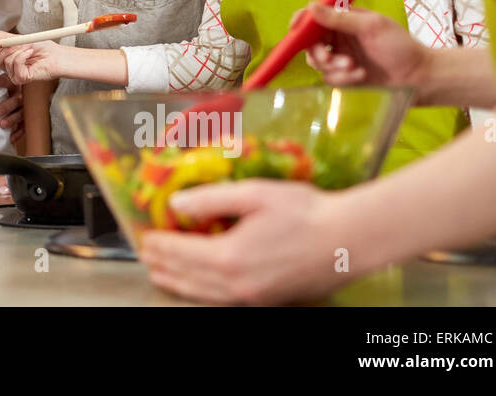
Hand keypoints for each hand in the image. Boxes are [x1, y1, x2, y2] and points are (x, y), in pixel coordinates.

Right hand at [0, 31, 64, 84]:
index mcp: (8, 57)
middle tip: (19, 42)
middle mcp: (10, 67)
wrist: (58, 56)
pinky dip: (22, 56)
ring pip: (6, 60)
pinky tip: (30, 53)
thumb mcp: (20, 39)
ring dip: (19, 50)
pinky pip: (15, 64)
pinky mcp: (21, 78)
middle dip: (7, 46)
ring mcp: (15, 74)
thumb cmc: (44, 49)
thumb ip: (4, 37)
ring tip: (29, 48)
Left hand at [0, 73, 24, 144]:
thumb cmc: (8, 91)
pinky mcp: (28, 119)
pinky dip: (18, 132)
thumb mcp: (3, 84)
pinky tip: (11, 137)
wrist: (23, 100)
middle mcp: (23, 96)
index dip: (4, 82)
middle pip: (17, 100)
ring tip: (2, 125)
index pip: (11, 81)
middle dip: (6, 107)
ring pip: (22, 114)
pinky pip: (25, 126)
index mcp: (17, 84)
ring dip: (12, 119)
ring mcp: (27, 108)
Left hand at [138, 179, 352, 303]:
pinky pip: (224, 301)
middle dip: (163, 266)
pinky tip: (201, 285)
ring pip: (204, 295)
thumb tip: (176, 204)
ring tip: (162, 274)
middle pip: (188, 278)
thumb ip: (211, 199)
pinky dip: (203, 293)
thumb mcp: (253, 194)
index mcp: (229, 257)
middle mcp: (237, 285)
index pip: (181, 252)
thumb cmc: (306, 212)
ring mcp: (254, 297)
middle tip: (146, 256)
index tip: (145, 237)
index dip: (160, 244)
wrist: (351, 240)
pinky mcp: (269, 301)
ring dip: (179, 284)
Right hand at [302, 3, 431, 96]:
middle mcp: (338, 38)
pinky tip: (361, 76)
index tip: (296, 28)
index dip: (302, 21)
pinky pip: (328, 78)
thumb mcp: (372, 27)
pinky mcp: (343, 77)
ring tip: (355, 68)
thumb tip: (311, 6)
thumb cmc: (400, 47)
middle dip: (319, 52)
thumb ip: (340, 18)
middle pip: (309, 42)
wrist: (419, 78)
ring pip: (316, 62)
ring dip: (333, 67)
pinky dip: (342, 79)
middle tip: (333, 60)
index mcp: (344, 19)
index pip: (314, 16)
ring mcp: (339, 58)